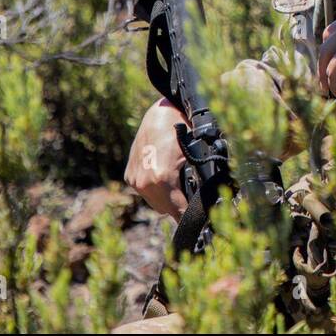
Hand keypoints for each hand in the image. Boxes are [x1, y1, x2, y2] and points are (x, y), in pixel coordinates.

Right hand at [124, 97, 189, 221]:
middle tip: (193, 202)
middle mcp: (144, 182)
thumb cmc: (183, 131)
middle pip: (166, 210)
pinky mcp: (129, 175)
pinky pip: (145, 191)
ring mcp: (135, 179)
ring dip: (167, 199)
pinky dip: (156, 189)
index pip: (179, 211)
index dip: (190, 217)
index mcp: (162, 179)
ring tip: (180, 188)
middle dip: (180, 207)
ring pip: (155, 203)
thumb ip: (199, 182)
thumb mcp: (196, 157)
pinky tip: (165, 177)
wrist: (161, 113)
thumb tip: (206, 203)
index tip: (200, 222)